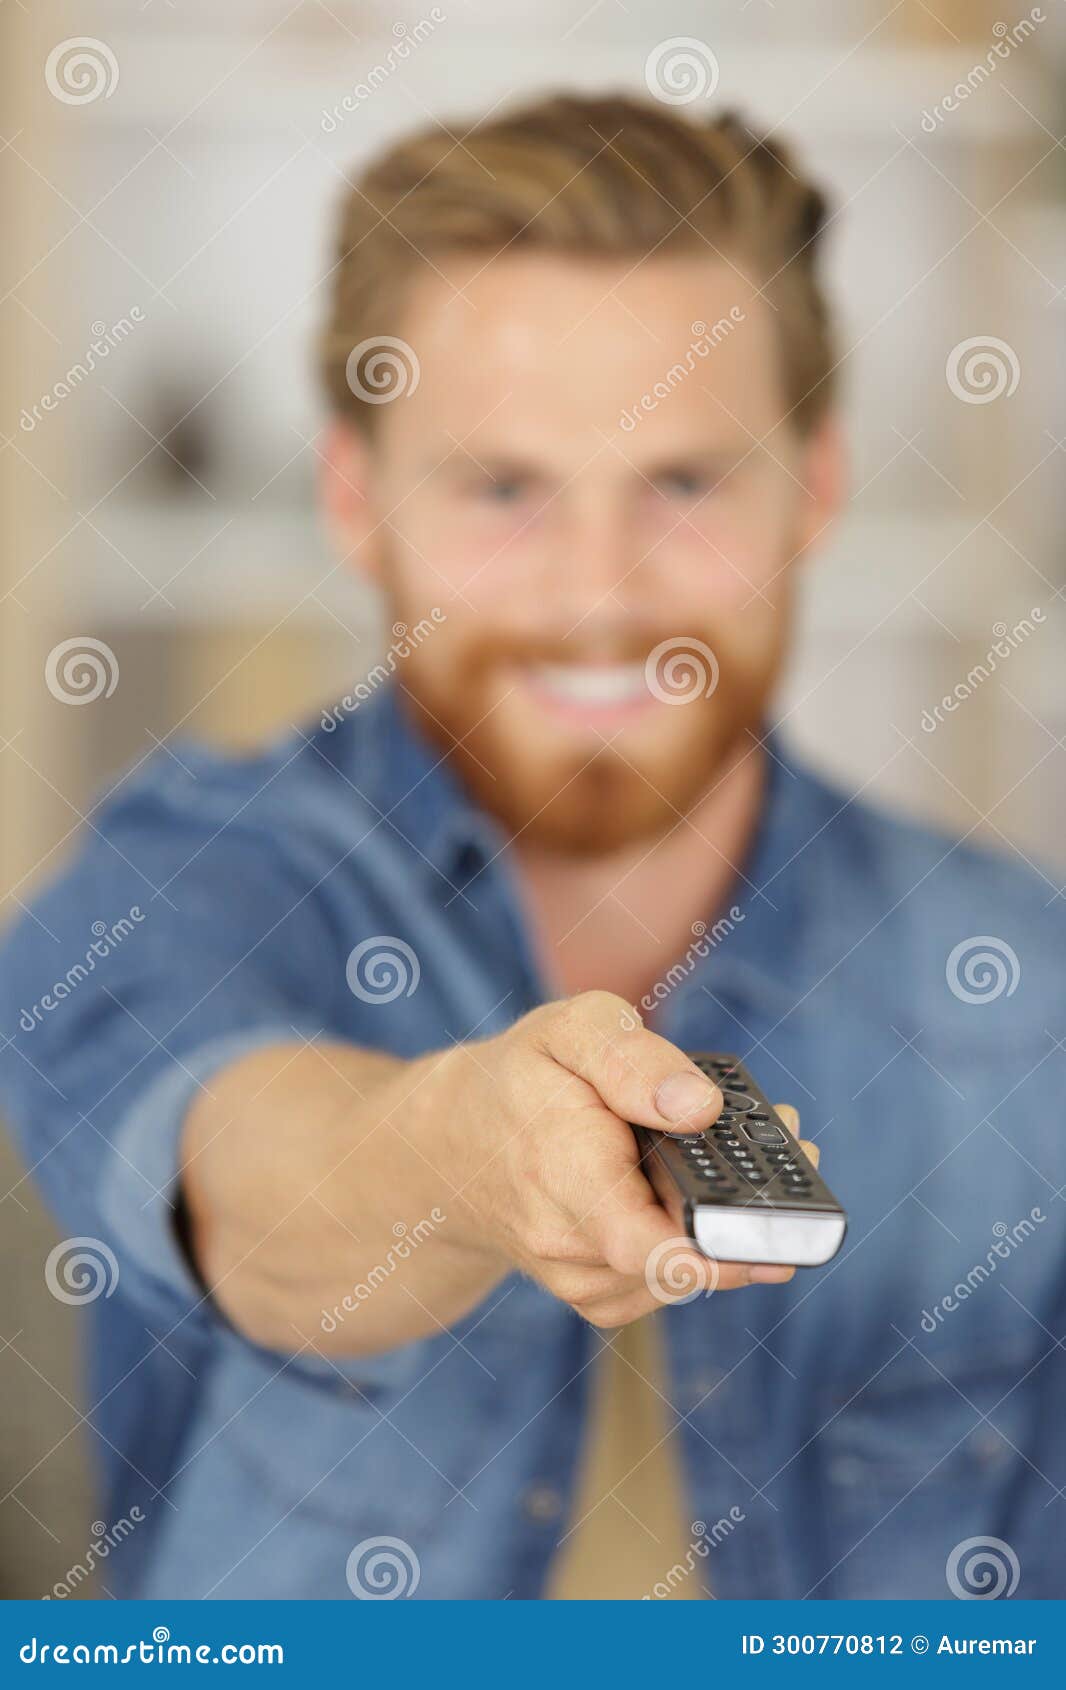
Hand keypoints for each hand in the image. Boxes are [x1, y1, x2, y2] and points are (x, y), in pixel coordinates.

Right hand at [434, 990, 815, 1327]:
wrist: (453, 1146)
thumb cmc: (522, 1078)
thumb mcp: (569, 1030)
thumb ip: (633, 1060)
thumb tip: (700, 1107)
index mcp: (560, 1169)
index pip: (639, 1244)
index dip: (714, 1254)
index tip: (772, 1241)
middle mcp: (566, 1241)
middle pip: (682, 1259)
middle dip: (748, 1213)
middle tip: (795, 1147)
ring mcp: (580, 1278)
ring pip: (683, 1274)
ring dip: (728, 1227)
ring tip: (746, 1157)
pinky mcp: (597, 1292)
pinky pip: (668, 1281)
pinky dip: (698, 1244)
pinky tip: (703, 1196)